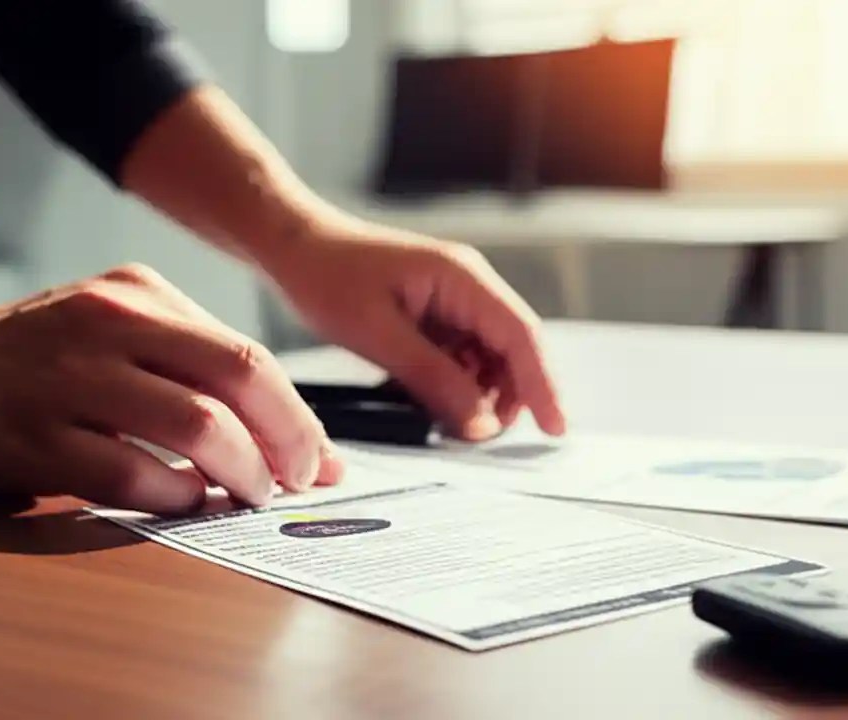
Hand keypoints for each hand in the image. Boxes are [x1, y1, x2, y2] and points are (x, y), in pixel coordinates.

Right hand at [0, 264, 341, 513]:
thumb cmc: (35, 361)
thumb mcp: (114, 329)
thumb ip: (193, 368)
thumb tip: (293, 439)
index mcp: (139, 294)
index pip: (248, 355)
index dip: (298, 415)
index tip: (320, 461)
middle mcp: (110, 322)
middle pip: (239, 377)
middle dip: (288, 440)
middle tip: (298, 483)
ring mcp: (69, 376)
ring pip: (196, 425)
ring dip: (240, 473)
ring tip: (248, 497)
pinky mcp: (33, 435)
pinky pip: (130, 474)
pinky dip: (174, 496)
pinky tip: (184, 502)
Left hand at [263, 220, 566, 440]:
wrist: (293, 246)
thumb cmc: (328, 277)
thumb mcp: (378, 335)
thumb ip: (433, 378)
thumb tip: (480, 424)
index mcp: (463, 278)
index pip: (521, 335)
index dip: (542, 385)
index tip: (554, 428)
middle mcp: (468, 286)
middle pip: (512, 350)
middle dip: (505, 396)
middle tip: (477, 435)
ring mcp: (453, 300)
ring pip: (488, 358)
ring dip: (477, 393)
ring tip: (444, 416)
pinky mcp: (435, 314)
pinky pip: (461, 356)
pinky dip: (454, 383)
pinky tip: (428, 397)